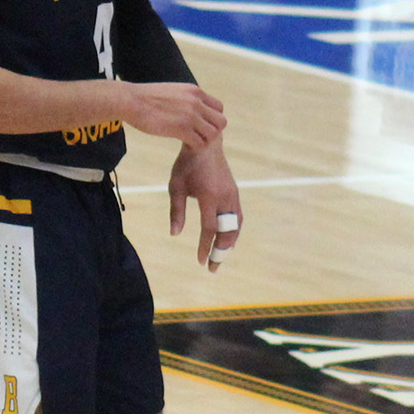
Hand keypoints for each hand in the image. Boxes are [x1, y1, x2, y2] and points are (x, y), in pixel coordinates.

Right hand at [122, 81, 225, 149]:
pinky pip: (199, 143)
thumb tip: (181, 105)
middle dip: (211, 131)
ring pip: (213, 134)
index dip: (211, 119)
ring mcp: (190, 115)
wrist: (129, 100)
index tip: (199, 126)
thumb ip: (182, 98)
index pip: (218, 107)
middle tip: (197, 136)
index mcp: (194, 92)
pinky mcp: (181, 129)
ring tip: (190, 143)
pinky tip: (184, 146)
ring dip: (203, 141)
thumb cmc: (143, 98)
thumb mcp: (170, 91)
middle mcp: (196, 102)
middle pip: (220, 122)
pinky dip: (194, 147)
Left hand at [168, 138, 240, 271]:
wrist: (206, 144)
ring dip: (229, 243)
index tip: (200, 261)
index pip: (209, 228)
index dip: (205, 246)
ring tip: (219, 257)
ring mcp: (233, 195)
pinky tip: (227, 239)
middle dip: (220, 252)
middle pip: (227, 231)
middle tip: (212, 268)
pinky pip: (238, 217)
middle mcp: (225, 198)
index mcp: (210, 197)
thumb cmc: (187, 165)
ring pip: (236, 226)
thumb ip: (176, 211)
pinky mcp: (235, 193)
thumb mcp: (175, 187)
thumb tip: (174, 234)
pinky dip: (233, 231)